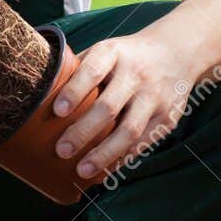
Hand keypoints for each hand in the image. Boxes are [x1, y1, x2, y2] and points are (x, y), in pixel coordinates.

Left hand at [52, 31, 196, 182]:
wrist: (178, 51)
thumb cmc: (127, 56)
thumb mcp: (106, 50)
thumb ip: (79, 69)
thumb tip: (42, 94)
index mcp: (115, 52)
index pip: (93, 70)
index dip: (74, 91)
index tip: (58, 111)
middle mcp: (137, 73)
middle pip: (108, 106)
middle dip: (83, 131)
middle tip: (62, 150)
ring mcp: (155, 96)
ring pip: (128, 130)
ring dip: (104, 154)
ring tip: (82, 170)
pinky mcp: (168, 117)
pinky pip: (144, 142)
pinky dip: (123, 158)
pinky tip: (105, 170)